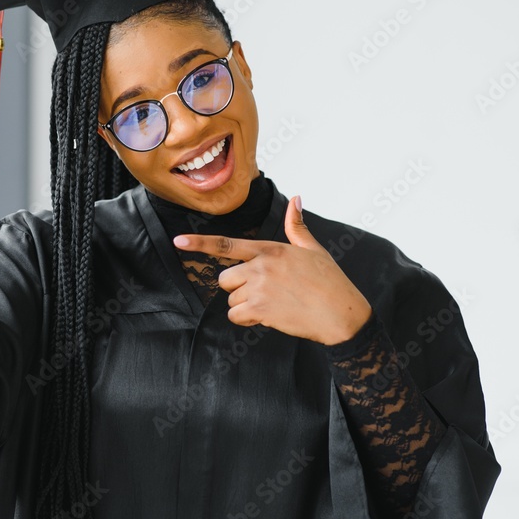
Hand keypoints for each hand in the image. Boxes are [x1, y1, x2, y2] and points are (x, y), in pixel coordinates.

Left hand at [172, 195, 370, 345]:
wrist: (341, 314)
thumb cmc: (330, 281)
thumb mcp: (313, 249)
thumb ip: (297, 226)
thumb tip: (296, 198)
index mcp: (270, 249)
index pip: (227, 244)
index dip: (199, 243)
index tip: (178, 242)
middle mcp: (261, 266)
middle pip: (225, 278)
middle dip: (238, 287)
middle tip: (265, 292)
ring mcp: (259, 287)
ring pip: (231, 298)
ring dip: (245, 304)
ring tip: (273, 304)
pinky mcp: (261, 309)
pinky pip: (236, 315)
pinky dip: (247, 320)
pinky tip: (269, 316)